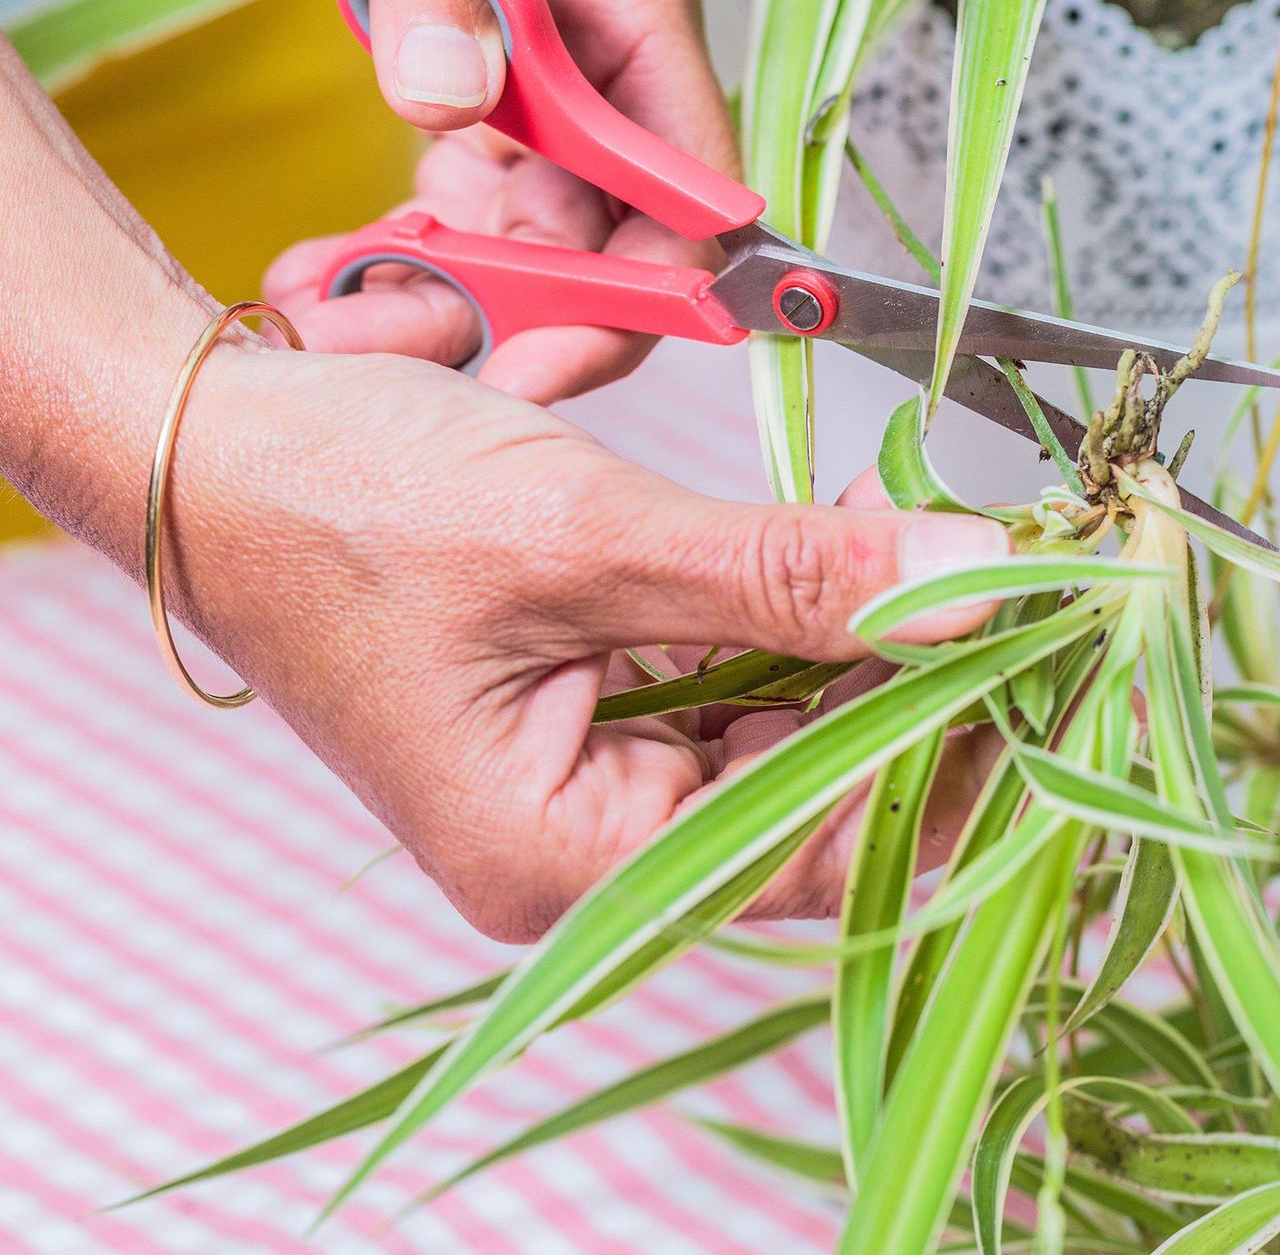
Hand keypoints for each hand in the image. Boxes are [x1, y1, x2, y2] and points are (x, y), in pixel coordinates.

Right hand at [174, 343, 1009, 939]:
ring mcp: (583, 765)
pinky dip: (797, 599)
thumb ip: (788, 570)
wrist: (212, 442)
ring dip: (867, 627)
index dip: (948, 751)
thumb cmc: (343, 502)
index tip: (1048, 649)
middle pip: (811, 787)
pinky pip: (728, 667)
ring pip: (781, 719)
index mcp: (561, 857)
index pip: (817, 847)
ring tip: (960, 534)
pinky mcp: (585, 691)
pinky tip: (864, 528)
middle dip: (922, 677)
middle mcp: (580, 838)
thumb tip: (972, 581)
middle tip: (1030, 574)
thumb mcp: (587, 537)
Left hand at [244, 0, 733, 389]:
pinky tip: (336, 263)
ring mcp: (535, 57)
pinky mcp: (467, 57)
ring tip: (332, 307)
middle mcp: (601, 43)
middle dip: (516, 310)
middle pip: (607, 230)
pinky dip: (409, 238)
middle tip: (384, 345)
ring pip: (530, 225)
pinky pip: (461, 184)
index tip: (539, 361)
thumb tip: (456, 109)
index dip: (640, 291)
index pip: (685, 180)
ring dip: (449, 286)